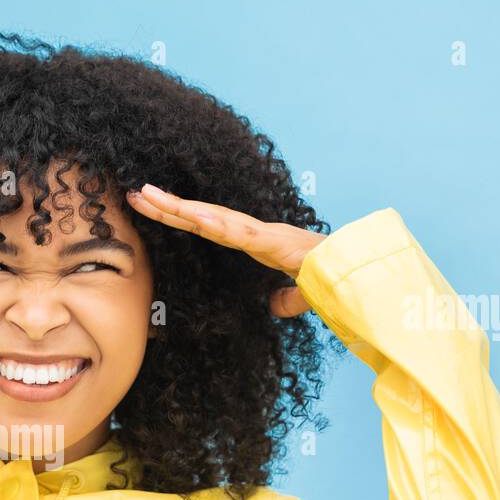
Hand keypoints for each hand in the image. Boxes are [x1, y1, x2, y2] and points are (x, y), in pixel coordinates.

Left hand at [125, 184, 326, 317]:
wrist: (365, 274)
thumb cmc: (336, 279)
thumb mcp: (302, 295)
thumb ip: (286, 299)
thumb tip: (275, 306)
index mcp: (257, 241)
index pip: (209, 228)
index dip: (180, 217)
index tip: (152, 207)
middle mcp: (256, 232)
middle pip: (203, 218)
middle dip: (168, 206)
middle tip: (134, 193)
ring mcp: (264, 235)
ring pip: (213, 219)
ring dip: (180, 208)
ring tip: (149, 196)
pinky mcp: (277, 244)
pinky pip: (241, 234)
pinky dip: (217, 225)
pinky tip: (193, 216)